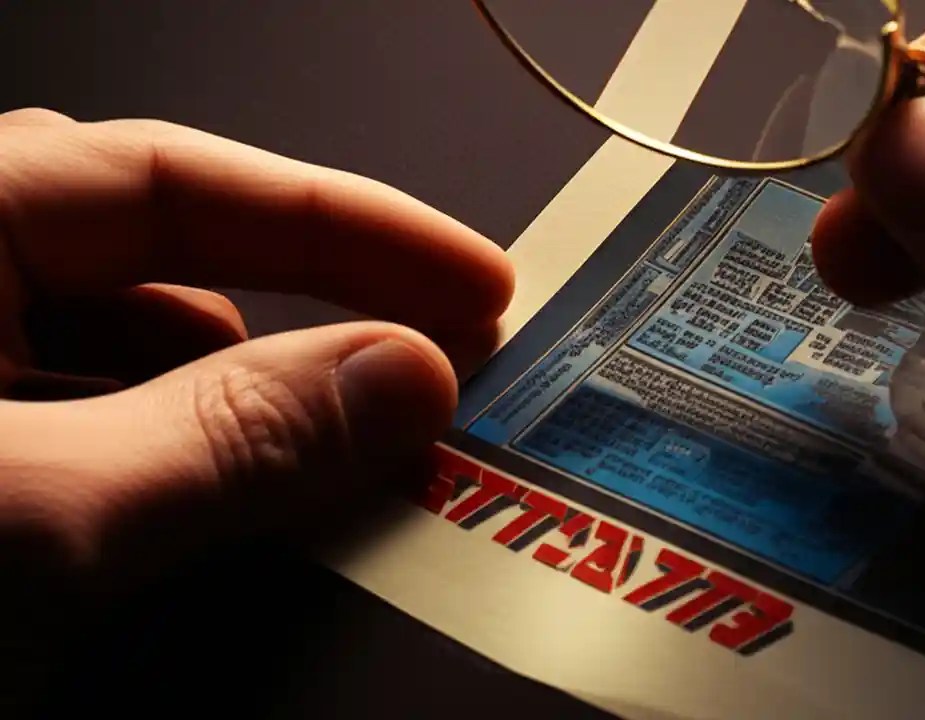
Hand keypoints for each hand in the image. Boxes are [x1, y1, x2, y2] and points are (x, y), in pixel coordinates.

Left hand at [0, 109, 512, 694]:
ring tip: (346, 476)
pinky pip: (100, 448)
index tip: (477, 284)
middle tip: (438, 374)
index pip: (177, 181)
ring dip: (246, 422)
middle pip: (166, 270)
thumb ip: (227, 438)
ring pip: (133, 372)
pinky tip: (228, 529)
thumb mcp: (35, 515)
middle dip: (307, 323)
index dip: (348, 224)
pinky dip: (183, 480)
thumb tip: (403, 376)